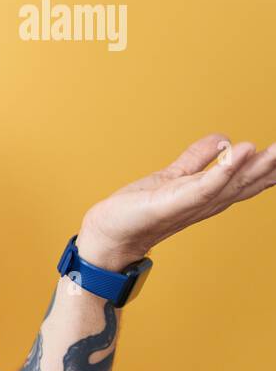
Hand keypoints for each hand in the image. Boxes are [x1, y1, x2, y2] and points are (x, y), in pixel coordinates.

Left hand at [77, 132, 275, 270]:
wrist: (110, 232)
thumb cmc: (140, 208)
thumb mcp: (174, 176)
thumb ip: (198, 158)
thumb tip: (222, 138)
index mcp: (209, 194)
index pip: (247, 178)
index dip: (270, 167)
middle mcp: (206, 201)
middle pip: (247, 181)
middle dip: (272, 167)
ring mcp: (191, 203)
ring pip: (232, 182)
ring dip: (257, 166)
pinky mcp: (173, 203)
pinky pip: (203, 185)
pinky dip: (223, 169)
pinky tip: (240, 151)